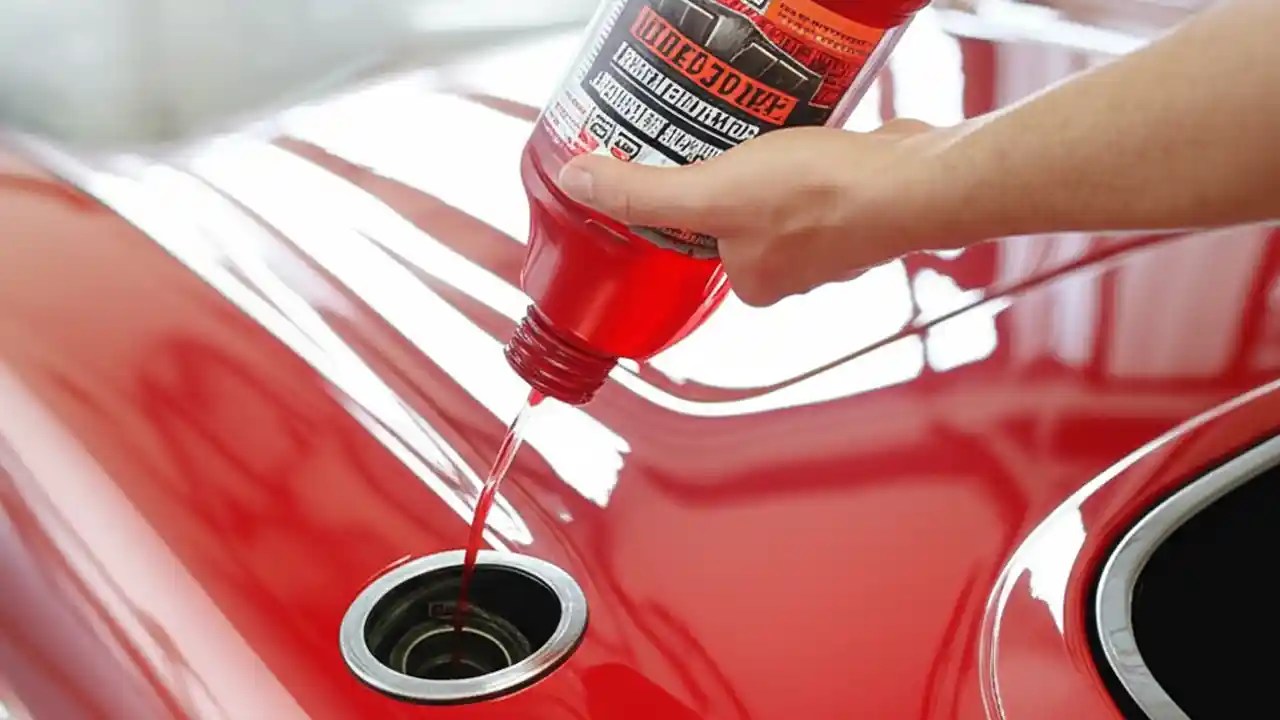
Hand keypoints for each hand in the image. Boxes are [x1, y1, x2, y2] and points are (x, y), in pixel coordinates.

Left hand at [555, 119, 961, 306]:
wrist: (910, 178)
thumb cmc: (822, 198)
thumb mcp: (710, 190)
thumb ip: (642, 192)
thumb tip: (581, 181)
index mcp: (754, 281)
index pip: (701, 242)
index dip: (691, 203)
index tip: (688, 167)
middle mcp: (794, 269)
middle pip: (742, 218)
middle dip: (734, 179)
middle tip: (725, 140)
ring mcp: (833, 237)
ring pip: (782, 197)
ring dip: (771, 165)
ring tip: (763, 131)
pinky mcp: (862, 202)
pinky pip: (821, 177)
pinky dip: (812, 155)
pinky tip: (809, 132)